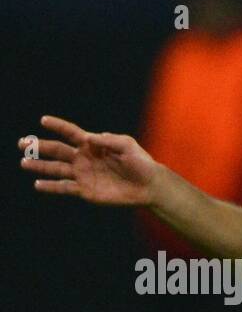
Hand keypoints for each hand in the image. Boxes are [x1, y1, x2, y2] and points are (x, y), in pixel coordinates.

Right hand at [18, 116, 158, 206]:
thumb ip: (109, 140)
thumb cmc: (140, 162)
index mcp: (92, 144)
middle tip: (23, 143)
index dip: (57, 126)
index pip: (70, 132)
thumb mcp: (128, 145)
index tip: (44, 120)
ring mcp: (83, 174)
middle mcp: (83, 158)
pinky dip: (51, 187)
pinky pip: (65, 188)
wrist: (148, 186)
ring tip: (24, 162)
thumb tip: (90, 138)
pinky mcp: (86, 190)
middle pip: (57, 150)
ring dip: (39, 166)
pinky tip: (38, 184)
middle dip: (39, 146)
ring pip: (56, 169)